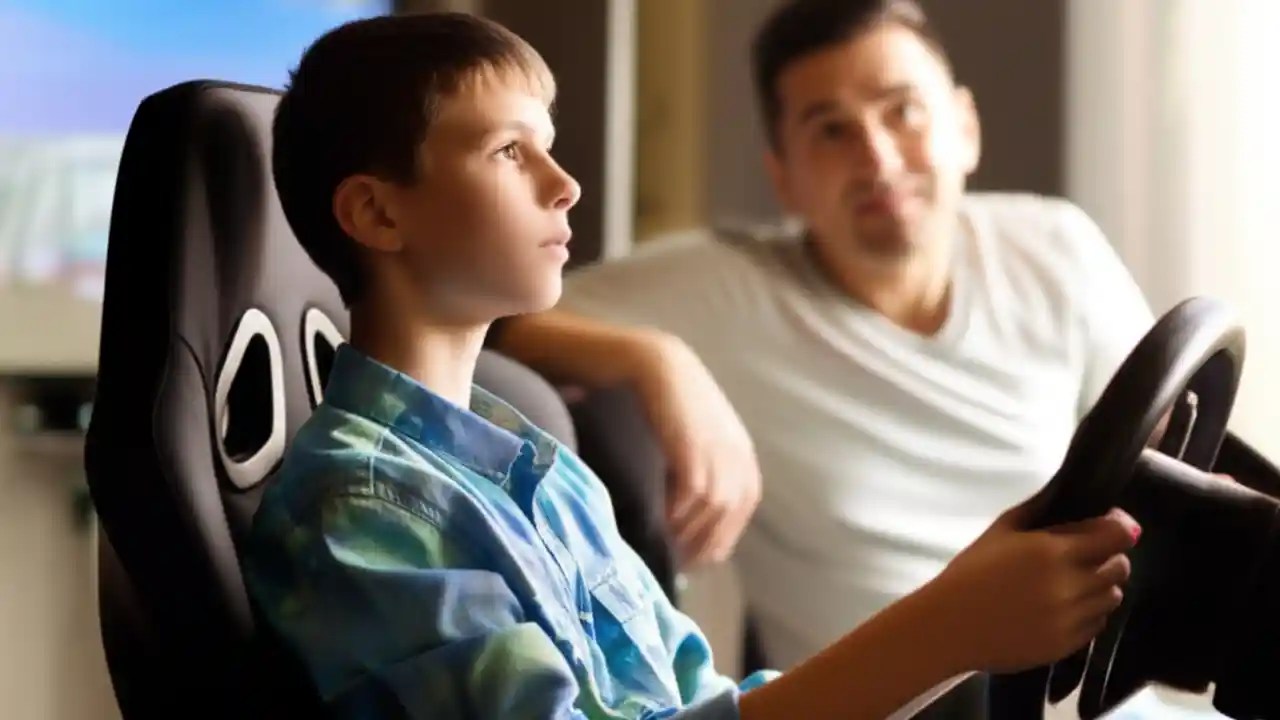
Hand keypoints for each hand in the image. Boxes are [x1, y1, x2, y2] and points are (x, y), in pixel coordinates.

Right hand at [631, 335, 761, 567]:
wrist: (660, 365)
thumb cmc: (676, 403)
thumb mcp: (704, 440)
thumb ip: (707, 470)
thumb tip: (693, 513)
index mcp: (745, 461)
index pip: (739, 515)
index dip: (716, 540)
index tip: (692, 556)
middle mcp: (739, 462)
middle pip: (726, 521)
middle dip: (701, 545)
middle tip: (675, 560)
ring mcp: (719, 457)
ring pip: (710, 515)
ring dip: (686, 535)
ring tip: (664, 544)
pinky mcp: (695, 452)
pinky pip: (692, 498)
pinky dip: (677, 515)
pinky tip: (660, 520)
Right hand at [928, 500, 1140, 673]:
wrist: (949, 625)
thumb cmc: (970, 572)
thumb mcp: (1000, 530)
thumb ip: (1039, 509)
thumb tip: (1068, 492)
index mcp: (1053, 552)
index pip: (1117, 535)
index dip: (1120, 526)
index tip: (1109, 523)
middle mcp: (1069, 586)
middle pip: (1120, 567)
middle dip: (1110, 556)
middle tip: (1087, 554)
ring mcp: (1070, 619)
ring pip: (1113, 597)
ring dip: (1100, 586)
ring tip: (1075, 583)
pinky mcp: (1066, 645)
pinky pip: (1097, 624)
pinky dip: (1088, 613)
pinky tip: (1063, 607)